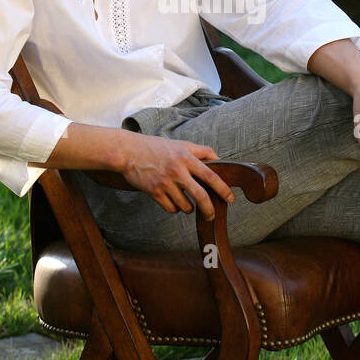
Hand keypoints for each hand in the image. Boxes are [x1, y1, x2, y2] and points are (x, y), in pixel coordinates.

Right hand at [120, 134, 235, 218]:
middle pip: (201, 196)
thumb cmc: (156, 147)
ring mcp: (165, 183)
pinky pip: (171, 209)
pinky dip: (175, 209)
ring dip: (188, 208)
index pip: (211, 176)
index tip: (231, 199)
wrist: (129, 152)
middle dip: (209, 210)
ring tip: (186, 202)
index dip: (223, 189)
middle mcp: (177, 171)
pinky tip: (173, 202)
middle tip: (211, 215)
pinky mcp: (154, 192)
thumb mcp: (181, 144)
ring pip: (185, 206)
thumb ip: (202, 151)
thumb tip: (220, 161)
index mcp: (186, 158)